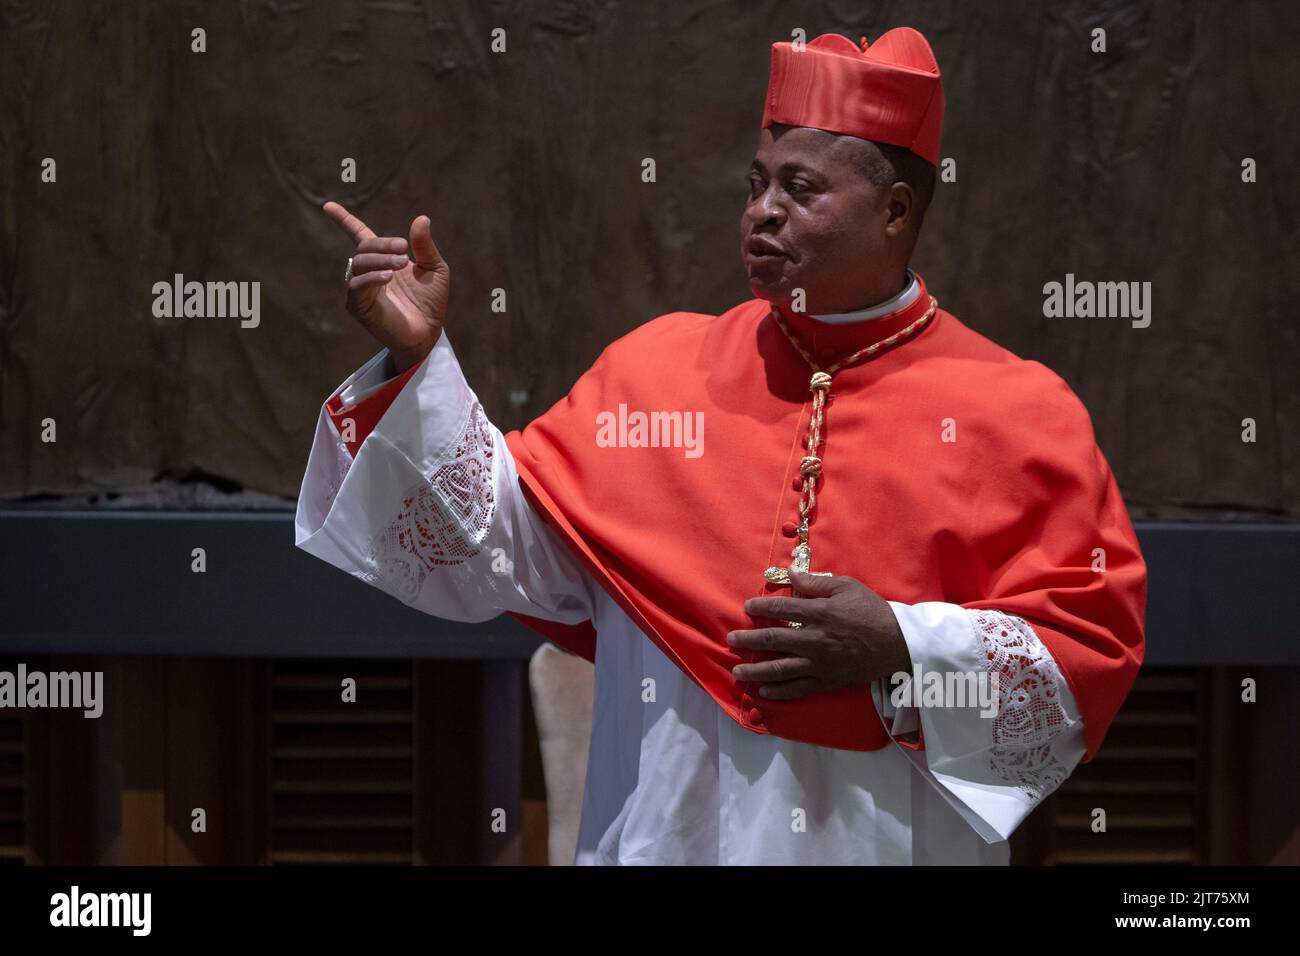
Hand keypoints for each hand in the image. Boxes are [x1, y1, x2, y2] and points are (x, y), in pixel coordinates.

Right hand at [324, 201, 450, 371]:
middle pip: (364, 246)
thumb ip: (425, 246)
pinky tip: (389, 277)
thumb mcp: (435, 269)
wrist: (428, 333)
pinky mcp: (358, 306)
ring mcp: (361, 289)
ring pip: (359, 263)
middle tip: (404, 250)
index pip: (358, 235)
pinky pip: (357, 285)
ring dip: (381, 259)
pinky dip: (372, 277)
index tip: (328, 206)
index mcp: (383, 260)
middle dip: (383, 244)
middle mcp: (368, 272)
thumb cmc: (431, 303)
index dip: (344, 220)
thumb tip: (422, 218)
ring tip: (402, 264)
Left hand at [727, 569, 911, 699]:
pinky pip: (799, 688)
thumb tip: (789, 574)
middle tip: (731, 640)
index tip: (747, 607)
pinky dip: (780, 691)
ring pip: (780, 669)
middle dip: (749, 641)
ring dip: (756, 671)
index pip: (781, 610)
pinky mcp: (827, 681)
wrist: (897, 643)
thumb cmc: (872, 611)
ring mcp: (819, 664)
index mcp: (818, 613)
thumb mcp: (846, 587)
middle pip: (773, 641)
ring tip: (737, 671)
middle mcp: (814, 640)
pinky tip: (763, 691)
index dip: (761, 608)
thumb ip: (815, 582)